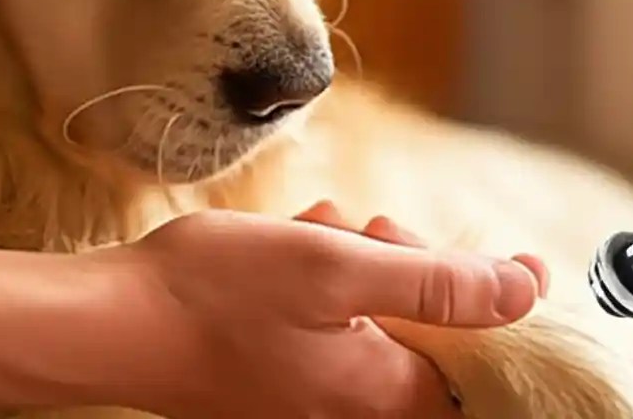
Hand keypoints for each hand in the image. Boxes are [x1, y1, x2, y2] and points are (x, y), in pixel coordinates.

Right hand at [114, 207, 544, 417]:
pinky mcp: (289, 376)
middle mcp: (357, 408)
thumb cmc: (213, 296)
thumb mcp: (338, 269)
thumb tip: (525, 290)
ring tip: (322, 233)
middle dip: (417, 270)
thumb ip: (438, 284)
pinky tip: (298, 247)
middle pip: (435, 335)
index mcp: (383, 394)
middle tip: (373, 232)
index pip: (486, 364)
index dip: (499, 306)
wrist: (107, 323)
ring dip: (367, 264)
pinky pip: (340, 325)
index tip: (495, 260)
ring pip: (385, 318)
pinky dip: (329, 280)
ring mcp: (318, 396)